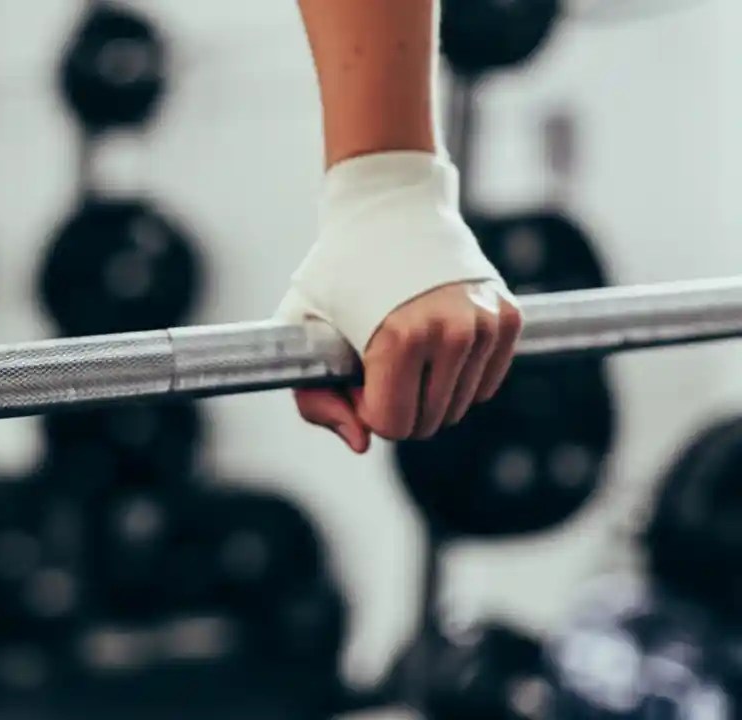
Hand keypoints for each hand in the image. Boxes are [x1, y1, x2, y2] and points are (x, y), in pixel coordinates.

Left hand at [293, 280, 520, 451]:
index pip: (392, 424)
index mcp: (399, 339)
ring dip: (430, 391)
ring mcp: (485, 324)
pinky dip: (461, 376)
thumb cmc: (338, 272)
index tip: (358, 377)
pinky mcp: (509, 317)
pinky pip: (487, 385)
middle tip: (381, 363)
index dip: (368, 409)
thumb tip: (361, 443)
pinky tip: (438, 342)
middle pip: (428, 421)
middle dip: (400, 404)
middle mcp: (452, 332)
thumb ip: (316, 398)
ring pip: (460, 407)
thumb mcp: (302, 329)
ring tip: (409, 346)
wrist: (389, 209)